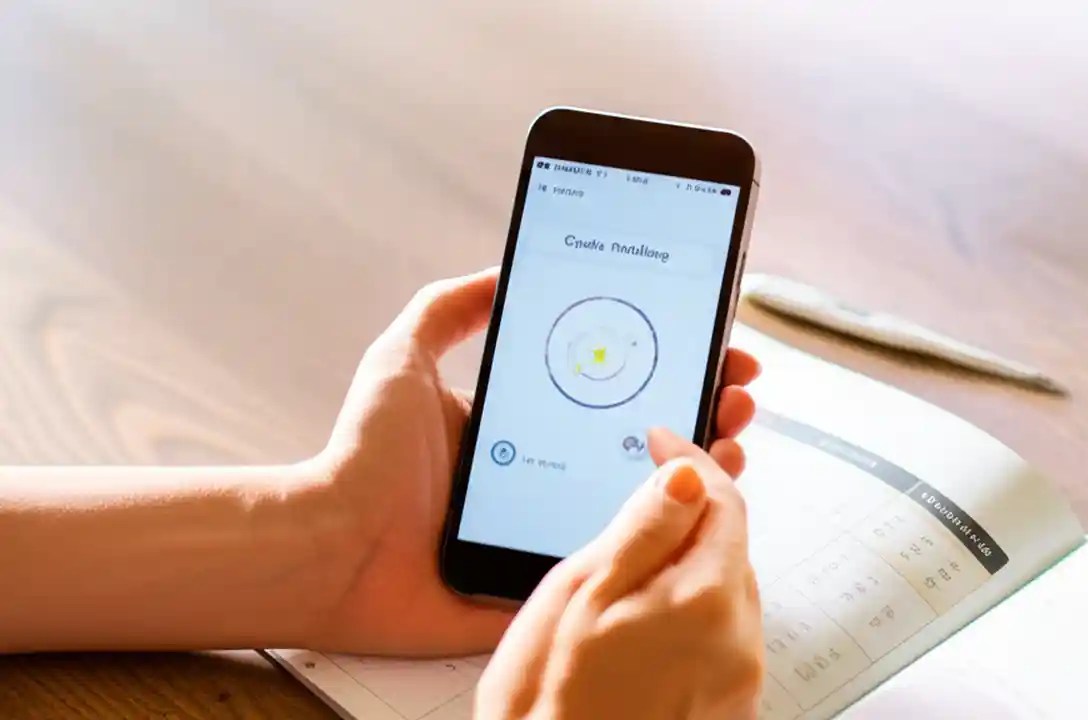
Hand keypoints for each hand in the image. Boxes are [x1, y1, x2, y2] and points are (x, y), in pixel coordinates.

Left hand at [305, 268, 760, 654]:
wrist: (330, 549)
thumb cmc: (361, 458)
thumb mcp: (404, 358)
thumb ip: (450, 307)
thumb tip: (502, 264)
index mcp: (528, 427)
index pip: (616, 391)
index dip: (668, 367)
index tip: (710, 343)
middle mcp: (552, 472)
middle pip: (649, 439)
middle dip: (706, 408)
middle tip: (738, 388)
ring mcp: (558, 525)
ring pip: (653, 499)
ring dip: (707, 466)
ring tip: (735, 434)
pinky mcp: (556, 578)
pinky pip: (628, 559)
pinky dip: (676, 535)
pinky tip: (706, 502)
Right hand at [475, 429, 763, 719]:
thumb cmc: (549, 700)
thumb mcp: (582, 593)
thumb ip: (643, 528)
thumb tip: (685, 472)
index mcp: (705, 597)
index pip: (722, 499)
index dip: (691, 461)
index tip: (663, 440)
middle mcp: (739, 638)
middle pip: (731, 544)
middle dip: (692, 513)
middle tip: (641, 496)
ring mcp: (738, 678)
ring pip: (726, 589)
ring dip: (691, 563)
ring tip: (631, 569)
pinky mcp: (728, 706)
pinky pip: (720, 634)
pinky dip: (691, 611)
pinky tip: (643, 622)